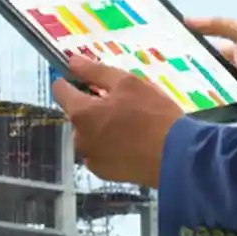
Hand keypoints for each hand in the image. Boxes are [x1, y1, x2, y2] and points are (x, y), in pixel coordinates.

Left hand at [51, 55, 184, 187]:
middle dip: (94, 107)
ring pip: (90, 134)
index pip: (60, 91)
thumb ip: (96, 72)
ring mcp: (91, 158)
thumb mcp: (128, 83)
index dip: (71, 81)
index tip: (87, 79)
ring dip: (102, 127)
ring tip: (131, 125)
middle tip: (123, 104)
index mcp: (81, 113)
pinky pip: (100, 152)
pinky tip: (132, 143)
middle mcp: (79, 138)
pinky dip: (110, 146)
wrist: (176, 157)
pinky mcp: (104, 174)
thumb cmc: (152, 114)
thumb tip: (72, 61)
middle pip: (78, 115)